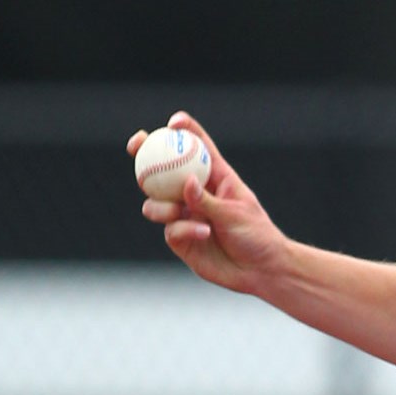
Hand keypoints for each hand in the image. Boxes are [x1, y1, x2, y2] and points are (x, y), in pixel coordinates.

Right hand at [132, 112, 286, 293]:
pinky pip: (169, 229)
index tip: (173, 124)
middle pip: (163, 168)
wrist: (260, 271)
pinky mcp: (180, 238)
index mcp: (216, 177)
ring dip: (160, 203)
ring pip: (155, 201)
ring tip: (176, 210)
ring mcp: (185, 215)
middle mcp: (196, 193)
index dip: (183, 131)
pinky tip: (202, 233)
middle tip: (135, 146)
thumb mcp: (235, 213)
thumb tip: (186, 181)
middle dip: (144, 153)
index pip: (197, 147)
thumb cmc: (257, 236)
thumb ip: (207, 199)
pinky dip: (183, 229)